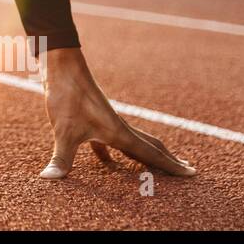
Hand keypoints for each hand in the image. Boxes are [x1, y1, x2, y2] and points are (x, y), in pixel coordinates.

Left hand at [40, 46, 196, 179]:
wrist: (60, 65)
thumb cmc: (66, 95)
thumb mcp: (63, 130)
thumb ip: (61, 158)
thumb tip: (50, 178)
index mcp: (119, 133)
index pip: (151, 154)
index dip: (171, 166)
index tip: (193, 173)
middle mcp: (118, 127)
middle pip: (149, 147)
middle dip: (167, 160)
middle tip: (188, 169)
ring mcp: (106, 121)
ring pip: (132, 143)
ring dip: (145, 156)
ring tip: (155, 167)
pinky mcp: (92, 118)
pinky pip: (108, 141)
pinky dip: (112, 154)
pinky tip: (107, 163)